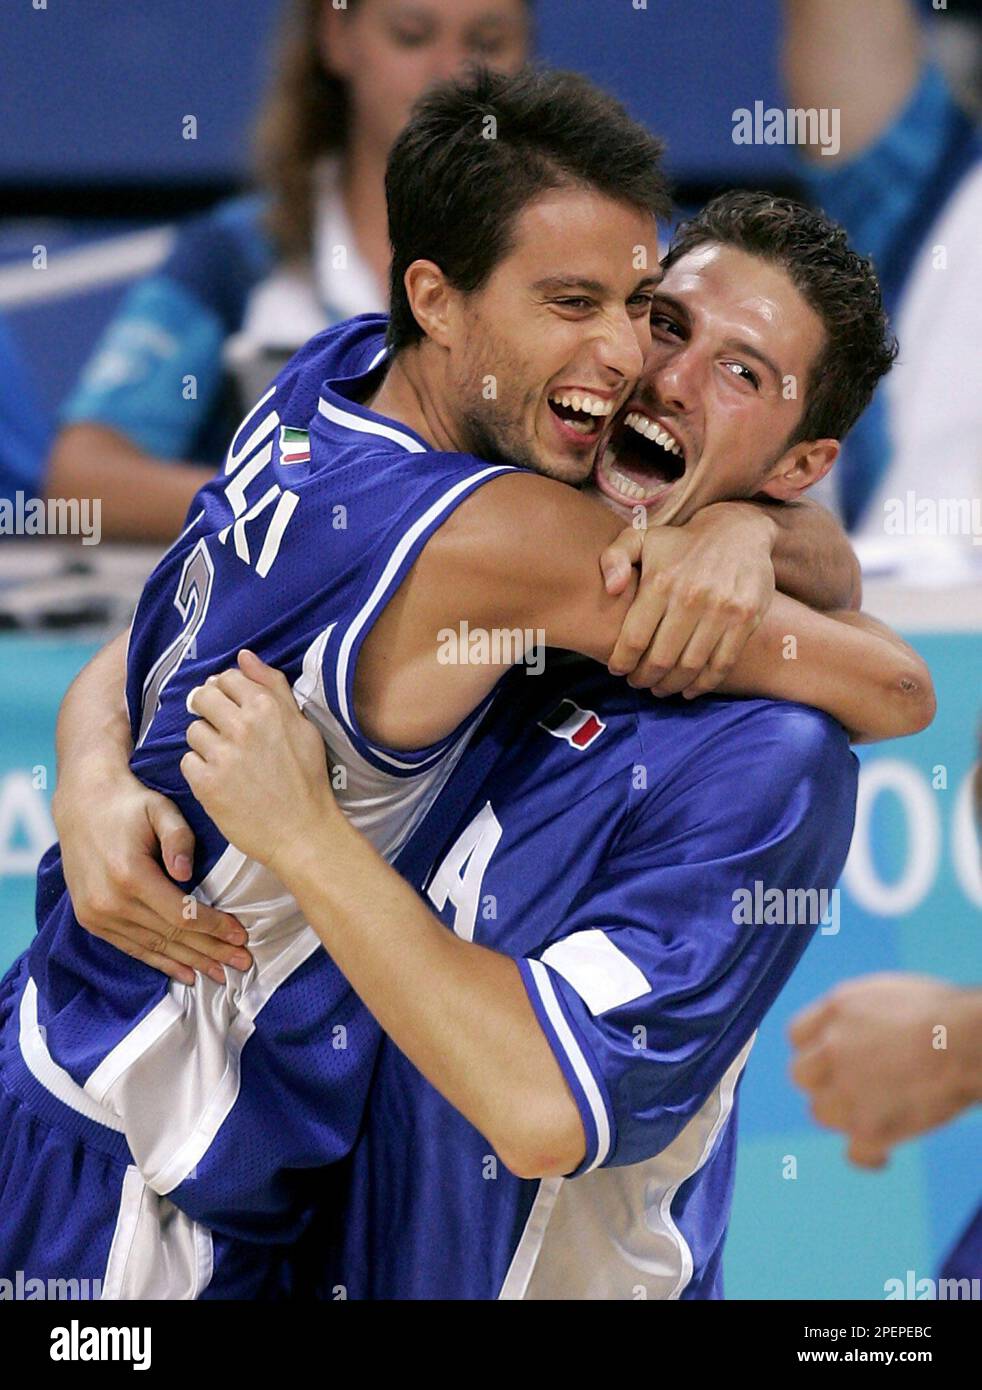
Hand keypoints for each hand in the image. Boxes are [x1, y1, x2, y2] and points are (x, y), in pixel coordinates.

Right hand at [52, 761, 250, 986]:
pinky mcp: (91, 921)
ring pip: (154, 948)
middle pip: (171, 936)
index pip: (182, 914)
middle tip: (243, 963)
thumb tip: (187, 873)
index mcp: (130, 874)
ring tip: (221, 974)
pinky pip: (132, 948)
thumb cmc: (129, 805)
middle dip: (211, 951)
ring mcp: (97, 915)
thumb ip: (178, 837)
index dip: (215, 927)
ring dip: (190, 962)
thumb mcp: (159, 808)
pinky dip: (161, 962)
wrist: (81, 805)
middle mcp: (110, 902)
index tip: (242, 935)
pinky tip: (185, 973)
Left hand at [181, 650, 335, 872]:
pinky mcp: (206, 783)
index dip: (226, 691)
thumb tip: (244, 655)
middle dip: (207, 710)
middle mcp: (242, 726)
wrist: (303, 831)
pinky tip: (220, 780)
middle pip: (202, 697)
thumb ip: (273, 686)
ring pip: (193, 730)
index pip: (227, 678)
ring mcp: (222, 755)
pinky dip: (200, 770)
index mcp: (267, 708)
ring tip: (226, 760)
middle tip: (221, 730)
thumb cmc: (307, 779)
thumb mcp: (302, 726)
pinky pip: (187, 761)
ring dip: (205, 743)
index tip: (231, 707)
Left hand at [600, 502, 776, 696]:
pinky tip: (690, 688)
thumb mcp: (641, 537)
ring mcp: (722, 610)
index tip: (618, 670)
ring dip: (672, 685)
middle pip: (662, 658)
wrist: (738, 529)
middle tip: (639, 683)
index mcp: (661, 581)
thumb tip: (611, 589)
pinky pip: (723, 663)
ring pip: (691, 666)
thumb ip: (615, 557)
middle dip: (645, 678)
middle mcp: (691, 597)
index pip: (635, 638)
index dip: (623, 662)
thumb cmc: (681, 542)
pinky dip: (704, 684)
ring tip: (661, 688)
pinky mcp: (746, 619)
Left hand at [789, 974, 979, 1167]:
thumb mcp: (887, 993)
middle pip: (801, 1075)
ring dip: (844, 1116)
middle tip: (853, 1088)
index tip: (831, 1060)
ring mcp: (849, 1088)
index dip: (814, 1050)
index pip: (797, 1036)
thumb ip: (857, 1015)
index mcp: (838, 1010)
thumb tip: (853, 1032)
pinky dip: (870, 1157)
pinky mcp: (871, 1127)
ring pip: (822, 1113)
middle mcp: (834, 1047)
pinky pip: (855, 1153)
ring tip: (878, 1113)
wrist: (969, 1039)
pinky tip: (884, 1153)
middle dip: (823, 1083)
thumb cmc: (945, 1012)